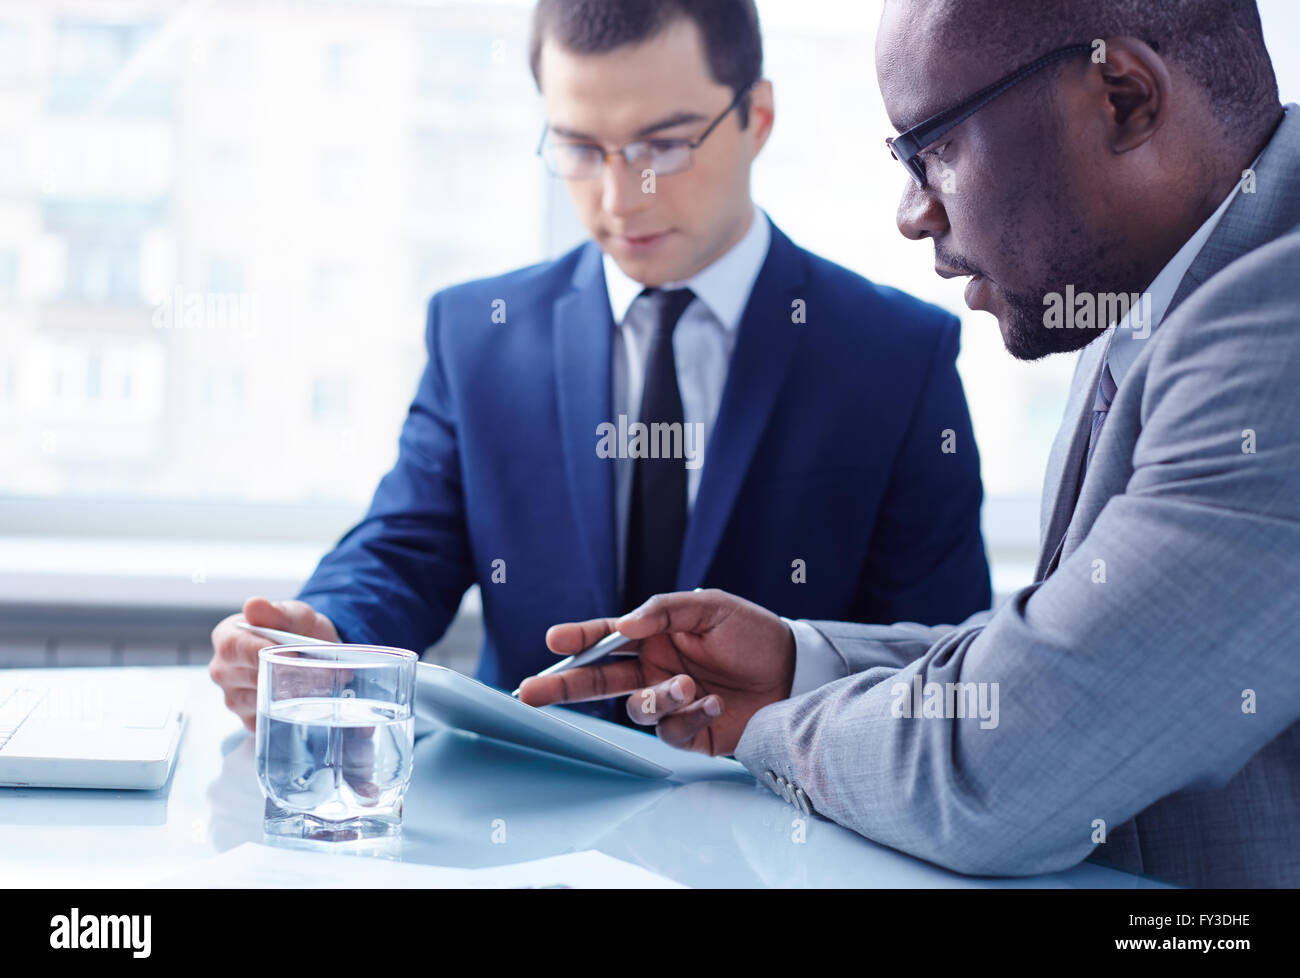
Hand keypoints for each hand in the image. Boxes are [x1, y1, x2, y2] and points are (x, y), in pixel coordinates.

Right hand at [208, 596, 339, 731]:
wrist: (311, 651)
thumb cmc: (296, 629)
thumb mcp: (294, 614)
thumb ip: (276, 611)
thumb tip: (253, 605)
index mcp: (226, 638)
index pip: (235, 646)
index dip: (261, 651)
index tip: (290, 653)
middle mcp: (223, 669)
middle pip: (246, 676)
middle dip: (281, 674)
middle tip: (312, 671)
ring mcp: (233, 696)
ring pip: (257, 701)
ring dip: (287, 694)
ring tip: (312, 683)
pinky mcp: (248, 718)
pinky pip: (265, 720)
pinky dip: (286, 712)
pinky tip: (301, 699)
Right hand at [518, 589, 794, 755]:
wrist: (795, 670)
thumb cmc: (752, 633)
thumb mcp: (710, 607)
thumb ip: (665, 611)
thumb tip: (624, 624)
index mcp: (653, 639)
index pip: (605, 639)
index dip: (578, 640)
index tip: (553, 639)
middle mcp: (654, 672)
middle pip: (597, 683)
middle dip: (563, 687)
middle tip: (531, 692)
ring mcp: (670, 704)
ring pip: (638, 709)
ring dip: (660, 698)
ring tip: (692, 685)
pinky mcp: (691, 732)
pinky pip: (672, 731)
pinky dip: (690, 716)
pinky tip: (715, 702)